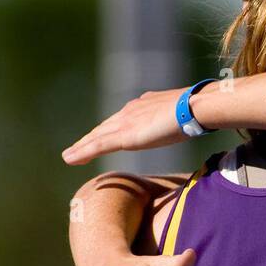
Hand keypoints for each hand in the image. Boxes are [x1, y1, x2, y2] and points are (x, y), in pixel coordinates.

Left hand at [62, 89, 192, 164]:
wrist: (196, 107)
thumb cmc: (197, 112)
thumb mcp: (182, 117)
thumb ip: (175, 121)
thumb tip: (183, 125)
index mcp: (142, 107)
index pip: (119, 122)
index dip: (107, 132)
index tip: (99, 139)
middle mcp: (129, 111)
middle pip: (103, 129)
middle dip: (89, 140)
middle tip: (76, 151)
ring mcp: (126, 122)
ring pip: (97, 137)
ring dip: (81, 147)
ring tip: (68, 157)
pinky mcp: (125, 135)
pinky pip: (98, 145)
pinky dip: (82, 152)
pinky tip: (69, 159)